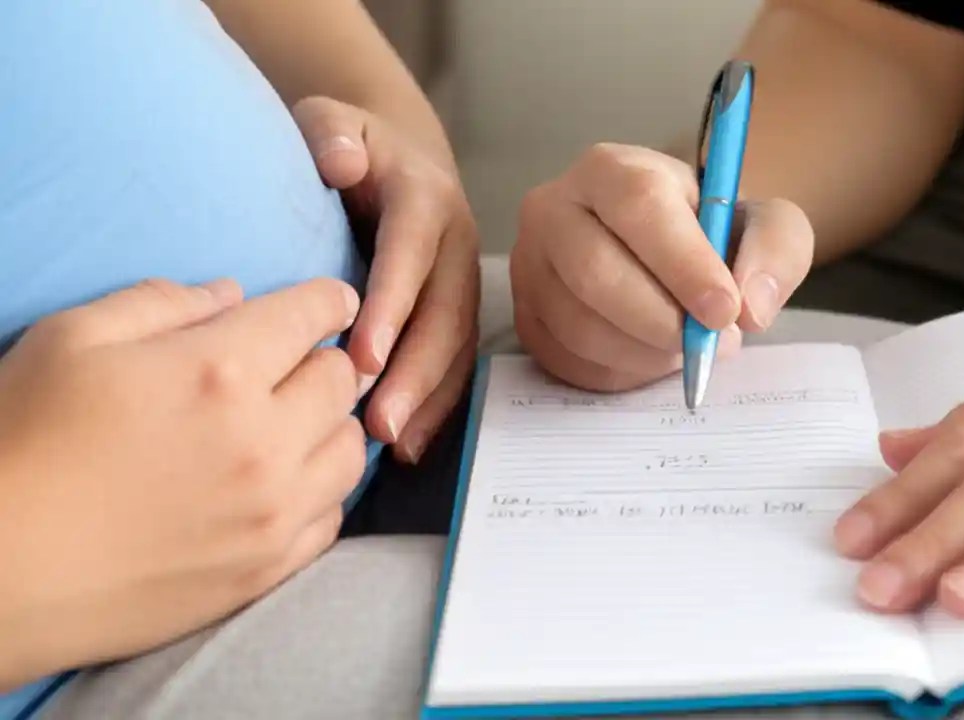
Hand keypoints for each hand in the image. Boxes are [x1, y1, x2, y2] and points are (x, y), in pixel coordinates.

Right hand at [0, 278, 364, 687]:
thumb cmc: (21, 443)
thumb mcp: (71, 340)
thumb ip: (161, 304)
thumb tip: (232, 295)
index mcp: (218, 371)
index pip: (311, 316)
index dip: (327, 300)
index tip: (332, 301)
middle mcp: (264, 440)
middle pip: (342, 381)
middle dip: (322, 360)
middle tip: (291, 365)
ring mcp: (273, 511)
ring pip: (351, 450)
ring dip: (330, 425)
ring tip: (292, 423)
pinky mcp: (267, 568)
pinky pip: (332, 515)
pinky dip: (320, 489)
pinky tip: (283, 482)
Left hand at [292, 96, 478, 462]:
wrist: (397, 158)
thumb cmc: (347, 146)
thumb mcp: (333, 120)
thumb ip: (331, 132)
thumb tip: (341, 162)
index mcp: (426, 200)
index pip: (410, 256)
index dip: (392, 308)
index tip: (363, 360)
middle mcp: (456, 245)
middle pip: (443, 316)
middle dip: (414, 374)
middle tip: (378, 425)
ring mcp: (463, 283)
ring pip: (454, 348)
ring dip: (427, 399)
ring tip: (392, 445)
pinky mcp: (459, 313)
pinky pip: (454, 364)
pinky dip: (435, 406)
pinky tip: (409, 445)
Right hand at [512, 143, 813, 390]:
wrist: (668, 253)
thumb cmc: (711, 233)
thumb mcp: (766, 225)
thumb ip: (776, 252)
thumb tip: (751, 307)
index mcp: (612, 170)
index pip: (639, 207)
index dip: (683, 265)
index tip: (725, 310)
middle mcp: (554, 209)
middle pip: (596, 274)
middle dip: (662, 322)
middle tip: (712, 344)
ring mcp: (530, 266)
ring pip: (581, 327)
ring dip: (647, 353)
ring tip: (688, 347)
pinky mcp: (526, 317)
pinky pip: (568, 361)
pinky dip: (621, 371)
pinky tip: (652, 355)